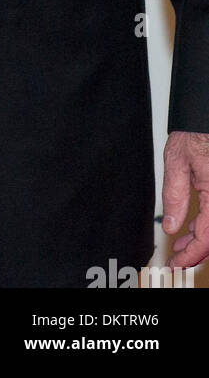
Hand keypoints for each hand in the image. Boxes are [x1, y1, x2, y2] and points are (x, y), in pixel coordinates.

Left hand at [162, 130, 208, 268]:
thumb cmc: (196, 131)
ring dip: (203, 239)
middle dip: (197, 251)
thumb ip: (175, 195)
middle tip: (177, 258)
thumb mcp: (177, 161)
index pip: (208, 237)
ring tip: (181, 244)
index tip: (176, 263)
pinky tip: (193, 227)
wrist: (206, 114)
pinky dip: (208, 224)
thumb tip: (172, 227)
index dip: (192, 255)